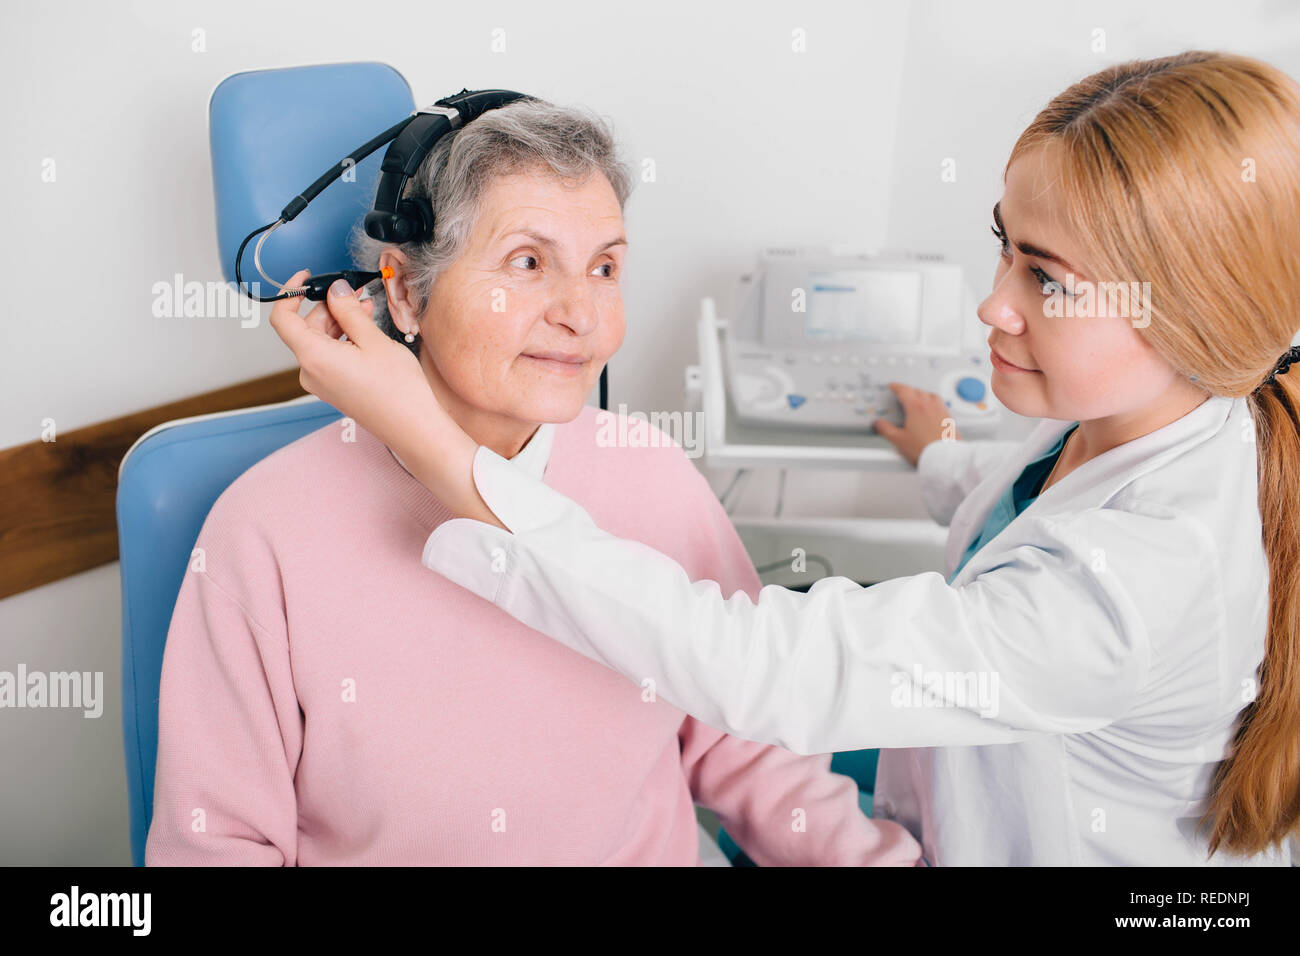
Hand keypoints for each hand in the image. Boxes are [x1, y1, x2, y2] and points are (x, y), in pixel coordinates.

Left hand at [267, 270, 500, 526]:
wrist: (414, 428)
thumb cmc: (398, 391)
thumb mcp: (373, 340)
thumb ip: (348, 311)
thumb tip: (335, 290)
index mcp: (313, 357)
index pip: (282, 318)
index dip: (291, 293)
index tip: (307, 278)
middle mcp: (311, 372)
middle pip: (306, 327)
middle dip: (329, 306)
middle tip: (356, 292)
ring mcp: (322, 382)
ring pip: (321, 341)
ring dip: (340, 322)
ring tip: (367, 310)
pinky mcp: (335, 388)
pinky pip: (331, 356)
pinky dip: (344, 339)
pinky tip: (366, 331)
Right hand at [872, 383, 959, 466]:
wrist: (943, 457)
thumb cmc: (924, 448)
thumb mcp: (898, 440)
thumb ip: (885, 429)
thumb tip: (878, 424)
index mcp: (916, 407)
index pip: (904, 390)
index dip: (896, 386)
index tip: (892, 386)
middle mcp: (930, 405)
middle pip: (917, 390)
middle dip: (908, 391)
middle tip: (902, 395)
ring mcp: (941, 410)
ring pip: (931, 395)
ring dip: (922, 394)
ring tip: (917, 400)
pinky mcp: (949, 418)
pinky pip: (940, 403)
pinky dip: (933, 403)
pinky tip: (931, 411)